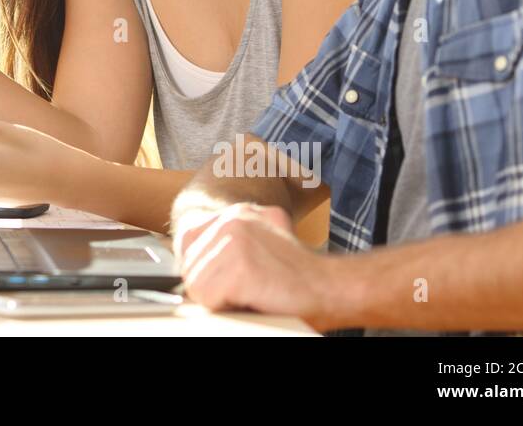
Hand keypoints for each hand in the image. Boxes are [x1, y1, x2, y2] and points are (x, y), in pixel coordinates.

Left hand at [176, 202, 341, 328]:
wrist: (334, 288)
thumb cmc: (300, 279)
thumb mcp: (260, 249)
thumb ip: (226, 248)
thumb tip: (190, 267)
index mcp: (236, 213)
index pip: (188, 242)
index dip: (202, 268)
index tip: (226, 280)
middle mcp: (232, 219)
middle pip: (190, 265)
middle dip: (212, 286)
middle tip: (249, 289)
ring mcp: (235, 239)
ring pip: (196, 285)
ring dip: (220, 299)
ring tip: (254, 293)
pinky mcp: (240, 265)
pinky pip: (208, 299)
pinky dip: (227, 309)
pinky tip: (255, 299)